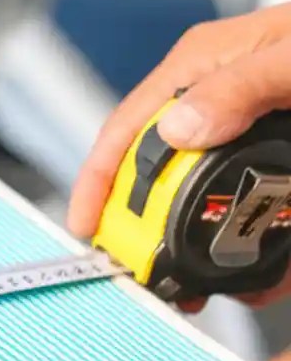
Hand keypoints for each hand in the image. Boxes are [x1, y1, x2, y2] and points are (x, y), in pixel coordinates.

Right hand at [67, 3, 290, 308]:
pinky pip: (255, 218)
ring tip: (199, 290)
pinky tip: (260, 282)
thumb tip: (180, 128)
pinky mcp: (276, 172)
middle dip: (147, 230)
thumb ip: (240, 86)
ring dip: (202, 252)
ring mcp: (247, 142)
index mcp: (202, 70)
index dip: (99, 181)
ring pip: (204, 208)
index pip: (128, 128)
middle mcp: (216, 107)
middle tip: (144, 272)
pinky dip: (258, 257)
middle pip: (159, 177)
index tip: (88, 227)